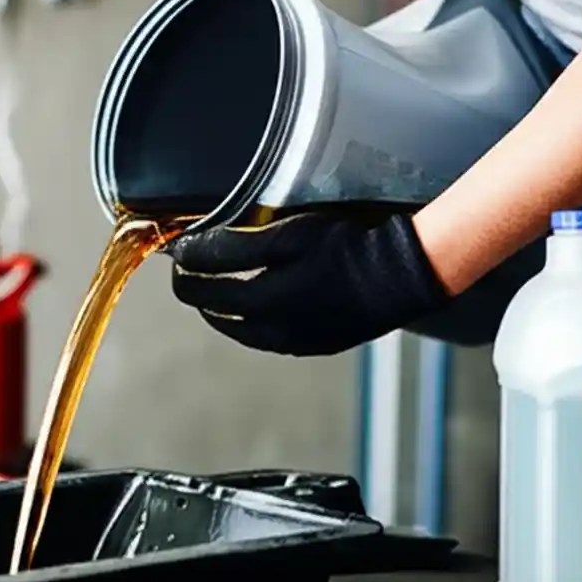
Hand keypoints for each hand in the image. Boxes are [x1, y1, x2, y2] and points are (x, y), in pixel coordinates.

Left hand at [169, 212, 449, 355]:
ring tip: (224, 284)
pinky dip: (256, 319)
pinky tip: (264, 301)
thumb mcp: (286, 237)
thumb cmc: (348, 249)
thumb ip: (231, 246)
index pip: (199, 291)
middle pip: (217, 314)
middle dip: (199, 289)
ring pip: (243, 329)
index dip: (183, 269)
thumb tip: (189, 251)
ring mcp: (295, 343)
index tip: (178, 252)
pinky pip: (271, 335)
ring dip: (227, 307)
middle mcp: (271, 334)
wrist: (403, 276)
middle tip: (195, 267)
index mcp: (259, 307)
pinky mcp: (316, 344)